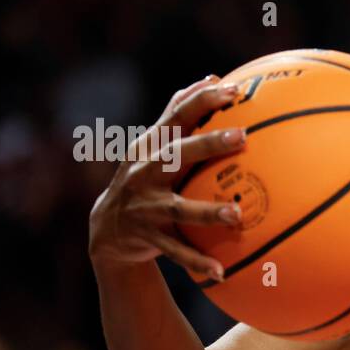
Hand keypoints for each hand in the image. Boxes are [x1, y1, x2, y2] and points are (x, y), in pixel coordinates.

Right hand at [88, 75, 245, 279]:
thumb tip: (210, 77)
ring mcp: (144, 206)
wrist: (107, 230)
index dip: (202, 101)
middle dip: (207, 144)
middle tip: (242, 137)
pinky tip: (221, 271)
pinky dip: (197, 261)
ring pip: (177, 208)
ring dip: (207, 211)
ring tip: (236, 214)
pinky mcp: (147, 237)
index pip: (176, 116)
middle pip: (176, 155)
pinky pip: (175, 251)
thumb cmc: (145, 179)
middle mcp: (144, 173)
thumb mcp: (155, 147)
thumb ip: (178, 115)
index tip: (232, 90)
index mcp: (151, 148)